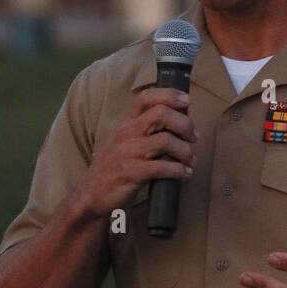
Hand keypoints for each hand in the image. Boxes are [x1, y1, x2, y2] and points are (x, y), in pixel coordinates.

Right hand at [76, 87, 197, 218]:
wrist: (92, 193)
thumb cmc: (115, 166)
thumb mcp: (126, 141)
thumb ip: (147, 130)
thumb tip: (181, 121)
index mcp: (126, 123)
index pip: (145, 97)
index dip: (169, 94)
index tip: (186, 100)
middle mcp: (127, 133)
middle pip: (161, 114)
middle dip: (185, 124)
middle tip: (194, 137)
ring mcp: (129, 152)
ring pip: (165, 140)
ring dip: (185, 150)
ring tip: (190, 160)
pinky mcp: (132, 172)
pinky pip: (162, 167)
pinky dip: (179, 170)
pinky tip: (185, 173)